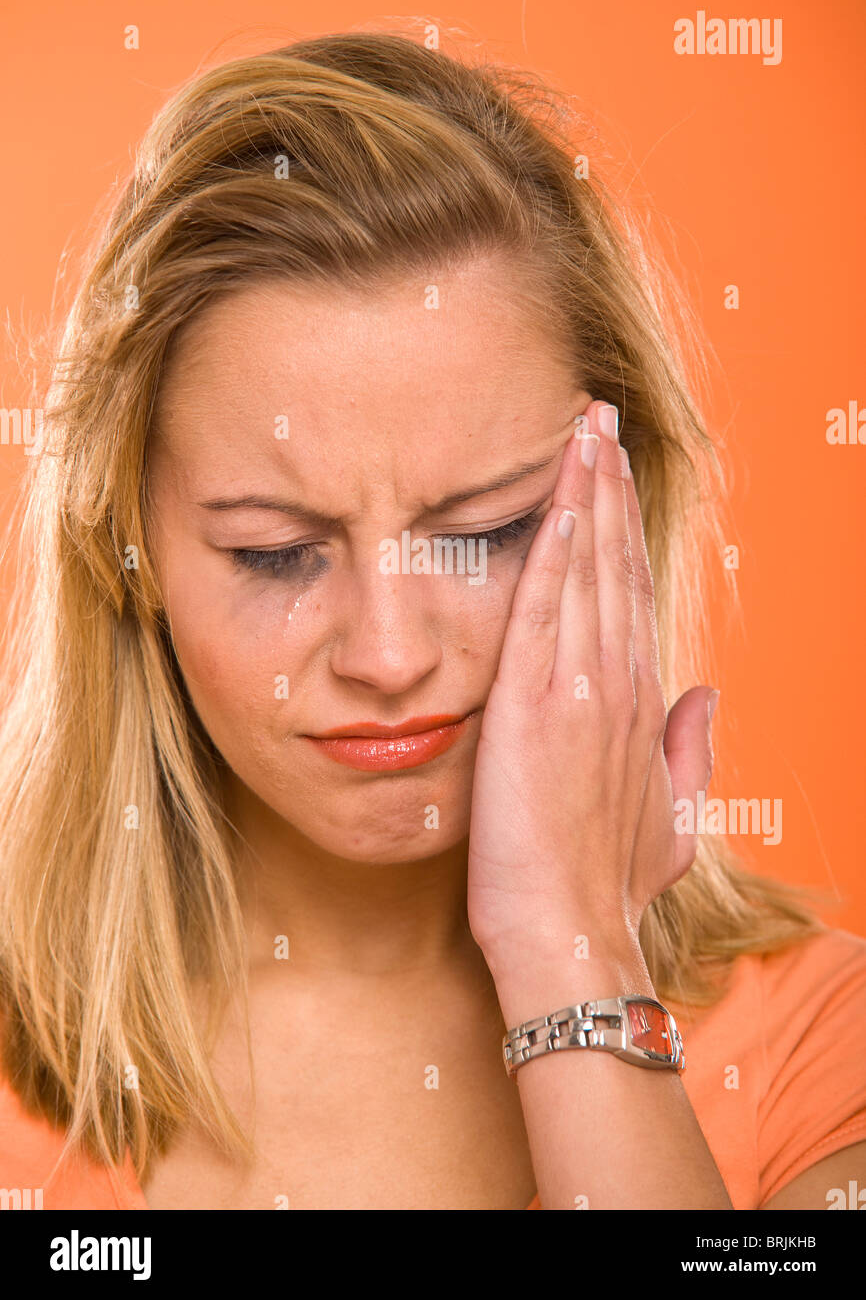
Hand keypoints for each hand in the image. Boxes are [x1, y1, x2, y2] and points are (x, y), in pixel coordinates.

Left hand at [466, 399, 718, 961]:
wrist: (575, 938)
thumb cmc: (610, 888)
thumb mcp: (667, 817)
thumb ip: (688, 751)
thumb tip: (707, 695)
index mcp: (641, 704)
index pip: (634, 594)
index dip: (625, 527)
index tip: (615, 472)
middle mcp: (619, 685)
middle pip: (616, 564)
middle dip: (608, 486)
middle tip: (599, 418)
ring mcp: (582, 691)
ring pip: (588, 570)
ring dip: (585, 494)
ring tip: (583, 428)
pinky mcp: (538, 707)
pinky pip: (547, 606)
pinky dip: (552, 544)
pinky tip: (554, 493)